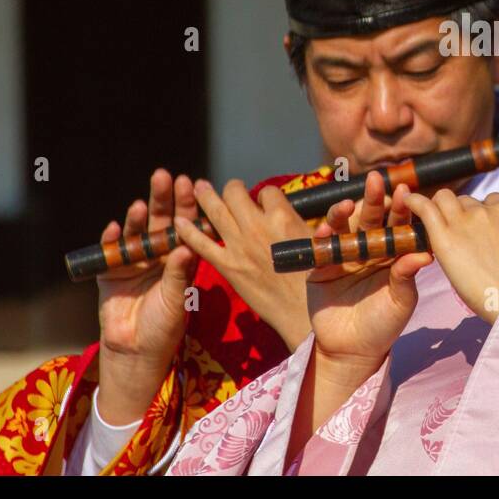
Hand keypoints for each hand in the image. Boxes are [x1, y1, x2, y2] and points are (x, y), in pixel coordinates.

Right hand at [96, 169, 200, 424]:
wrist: (136, 351)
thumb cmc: (165, 325)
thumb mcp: (176, 299)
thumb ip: (179, 273)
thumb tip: (187, 246)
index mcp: (179, 257)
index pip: (185, 225)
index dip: (186, 205)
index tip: (191, 184)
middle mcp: (157, 254)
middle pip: (159, 221)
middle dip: (162, 199)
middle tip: (163, 177)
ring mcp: (133, 261)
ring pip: (135, 232)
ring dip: (137, 218)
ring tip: (141, 206)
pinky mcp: (110, 272)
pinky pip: (109, 252)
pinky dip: (110, 241)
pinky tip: (112, 228)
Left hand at [172, 178, 317, 350]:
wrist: (304, 312)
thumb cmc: (319, 279)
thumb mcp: (318, 241)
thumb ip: (300, 224)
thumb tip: (291, 215)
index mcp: (283, 217)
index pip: (267, 191)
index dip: (266, 195)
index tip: (265, 203)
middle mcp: (257, 226)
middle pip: (236, 194)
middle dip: (233, 188)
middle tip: (232, 189)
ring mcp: (239, 246)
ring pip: (215, 211)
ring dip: (205, 196)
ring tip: (199, 187)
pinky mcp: (228, 267)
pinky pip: (202, 244)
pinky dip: (188, 232)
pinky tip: (179, 223)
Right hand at [301, 172, 427, 377]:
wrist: (353, 351)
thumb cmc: (384, 324)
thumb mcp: (401, 301)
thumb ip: (407, 276)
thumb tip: (425, 254)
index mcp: (391, 253)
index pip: (397, 224)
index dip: (401, 208)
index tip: (407, 193)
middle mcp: (367, 248)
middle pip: (370, 218)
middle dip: (373, 198)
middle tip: (377, 180)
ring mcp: (343, 255)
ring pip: (343, 226)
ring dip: (344, 212)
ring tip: (349, 205)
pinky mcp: (321, 267)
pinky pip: (320, 247)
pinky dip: (322, 236)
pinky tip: (325, 230)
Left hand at [402, 190, 498, 324]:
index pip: (490, 202)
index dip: (482, 216)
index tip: (479, 234)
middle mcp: (486, 210)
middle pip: (465, 202)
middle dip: (460, 216)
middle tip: (456, 239)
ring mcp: (464, 221)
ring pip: (444, 200)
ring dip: (437, 209)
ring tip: (431, 226)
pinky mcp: (444, 236)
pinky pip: (423, 208)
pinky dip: (413, 204)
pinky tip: (406, 206)